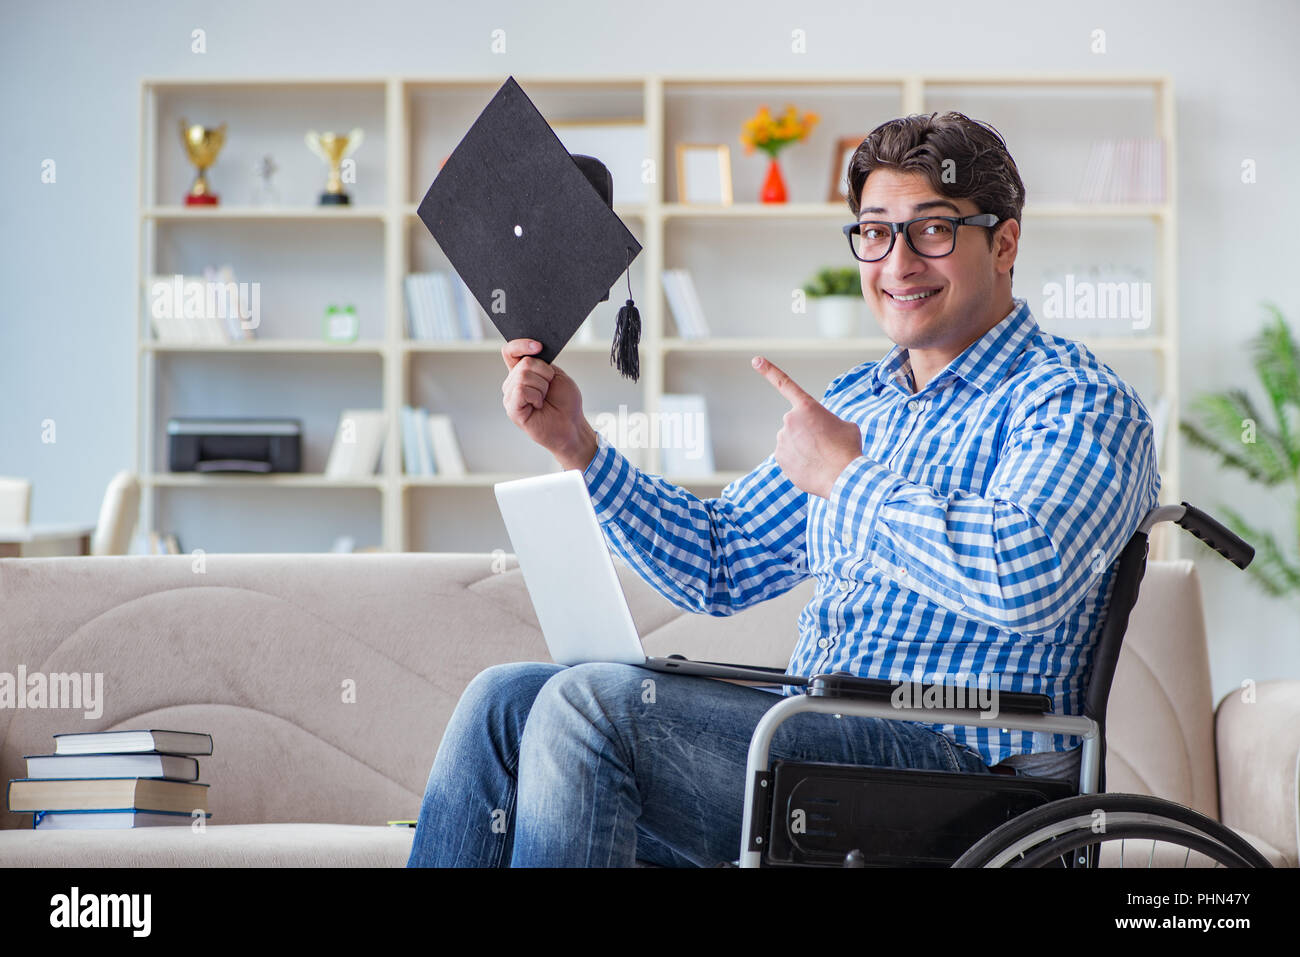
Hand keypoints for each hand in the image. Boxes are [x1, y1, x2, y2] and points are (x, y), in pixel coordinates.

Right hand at [502, 339, 595, 468]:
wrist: (571, 425)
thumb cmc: (565, 403)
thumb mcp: (556, 375)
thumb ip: (540, 363)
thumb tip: (529, 353)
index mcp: (522, 372)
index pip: (510, 351)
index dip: (521, 344)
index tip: (538, 346)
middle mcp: (513, 383)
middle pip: (523, 363)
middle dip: (545, 373)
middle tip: (550, 388)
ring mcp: (511, 396)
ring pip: (523, 376)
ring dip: (542, 386)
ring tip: (545, 399)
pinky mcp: (512, 409)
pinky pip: (520, 391)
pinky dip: (536, 396)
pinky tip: (539, 405)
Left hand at [753, 356, 862, 498]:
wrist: (843, 476)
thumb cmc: (848, 449)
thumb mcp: (845, 425)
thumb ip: (827, 421)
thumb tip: (820, 432)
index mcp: (807, 406)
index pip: (785, 384)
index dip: (769, 371)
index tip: (756, 360)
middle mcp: (790, 419)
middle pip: (796, 423)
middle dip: (807, 432)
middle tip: (824, 444)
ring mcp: (782, 439)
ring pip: (790, 440)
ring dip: (802, 447)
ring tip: (820, 457)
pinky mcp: (779, 457)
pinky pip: (787, 455)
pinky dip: (797, 460)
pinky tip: (811, 466)